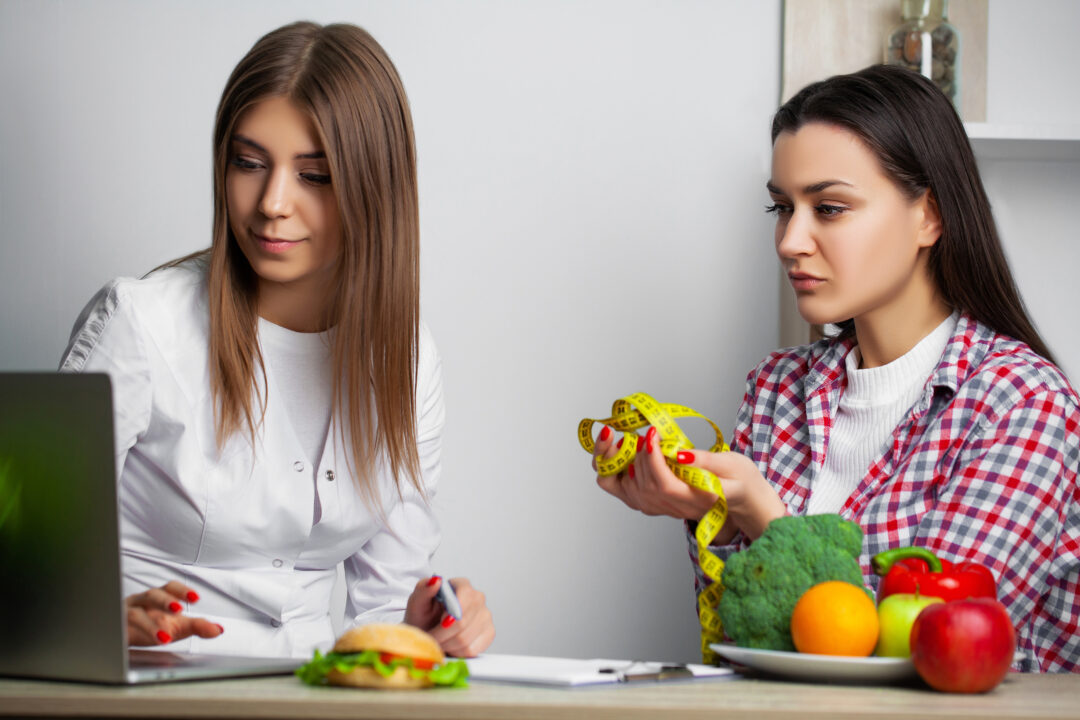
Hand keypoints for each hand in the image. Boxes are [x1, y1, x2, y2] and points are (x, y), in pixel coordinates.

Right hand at [125, 580, 223, 645]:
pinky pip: (117, 630)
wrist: (118, 639)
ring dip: (150, 625)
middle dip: (165, 601)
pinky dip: (129, 636)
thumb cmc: (150, 627)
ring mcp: (123, 615)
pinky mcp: (112, 631)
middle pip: (151, 594)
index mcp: (156, 598)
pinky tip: (137, 643)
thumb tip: (219, 629)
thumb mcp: (176, 627)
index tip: (196, 599)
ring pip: (134, 613)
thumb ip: (197, 626)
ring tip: (166, 637)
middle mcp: (140, 602)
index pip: (169, 587)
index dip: (181, 591)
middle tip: (179, 610)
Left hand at [404, 576, 493, 656]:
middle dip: (442, 635)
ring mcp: (485, 616)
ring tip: (439, 640)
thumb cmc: (423, 616)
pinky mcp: (489, 633)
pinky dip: (456, 652)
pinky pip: (472, 650)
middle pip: (463, 623)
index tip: (439, 624)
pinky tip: (451, 645)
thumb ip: (423, 589)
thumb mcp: (417, 602)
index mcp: (462, 585)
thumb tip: (436, 581)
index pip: (465, 597)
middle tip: (431, 637)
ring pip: (465, 639)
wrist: (428, 631)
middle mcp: (478, 598)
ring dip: (447, 645)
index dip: (451, 615)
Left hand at [593, 426, 785, 541]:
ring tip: (633, 439)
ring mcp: (662, 508)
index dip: (653, 458)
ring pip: (629, 490)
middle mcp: (675, 508)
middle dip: (638, 454)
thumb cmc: (741, 479)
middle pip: (643, 485)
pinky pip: (625, 492)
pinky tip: (624, 452)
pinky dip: (617, 471)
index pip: (664, 485)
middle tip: (644, 432)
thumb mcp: (733, 465)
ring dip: (624, 461)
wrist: (743, 499)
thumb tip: (680, 453)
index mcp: (697, 499)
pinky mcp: (655, 503)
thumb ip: (706, 460)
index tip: (653, 433)